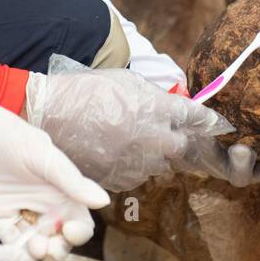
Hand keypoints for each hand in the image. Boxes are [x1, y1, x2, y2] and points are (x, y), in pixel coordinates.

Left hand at [0, 87, 109, 260]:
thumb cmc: (12, 137)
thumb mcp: (45, 157)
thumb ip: (71, 181)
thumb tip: (103, 201)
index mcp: (61, 190)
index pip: (79, 220)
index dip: (79, 232)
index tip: (70, 230)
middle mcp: (43, 204)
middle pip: (59, 237)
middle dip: (59, 248)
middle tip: (50, 247)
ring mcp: (21, 212)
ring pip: (36, 243)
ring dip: (39, 252)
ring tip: (35, 247)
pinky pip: (10, 241)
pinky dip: (16, 253)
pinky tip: (20, 257)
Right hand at [25, 57, 233, 190]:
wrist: (50, 115)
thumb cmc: (86, 91)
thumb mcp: (126, 80)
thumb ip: (155, 95)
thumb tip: (174, 103)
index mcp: (159, 109)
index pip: (197, 116)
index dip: (204, 119)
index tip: (209, 121)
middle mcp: (155, 138)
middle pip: (183, 145)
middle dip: (176, 138)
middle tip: (160, 131)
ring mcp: (138, 163)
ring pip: (160, 164)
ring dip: (152, 154)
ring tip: (128, 140)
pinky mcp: (121, 180)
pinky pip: (137, 176)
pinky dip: (132, 167)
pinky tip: (115, 152)